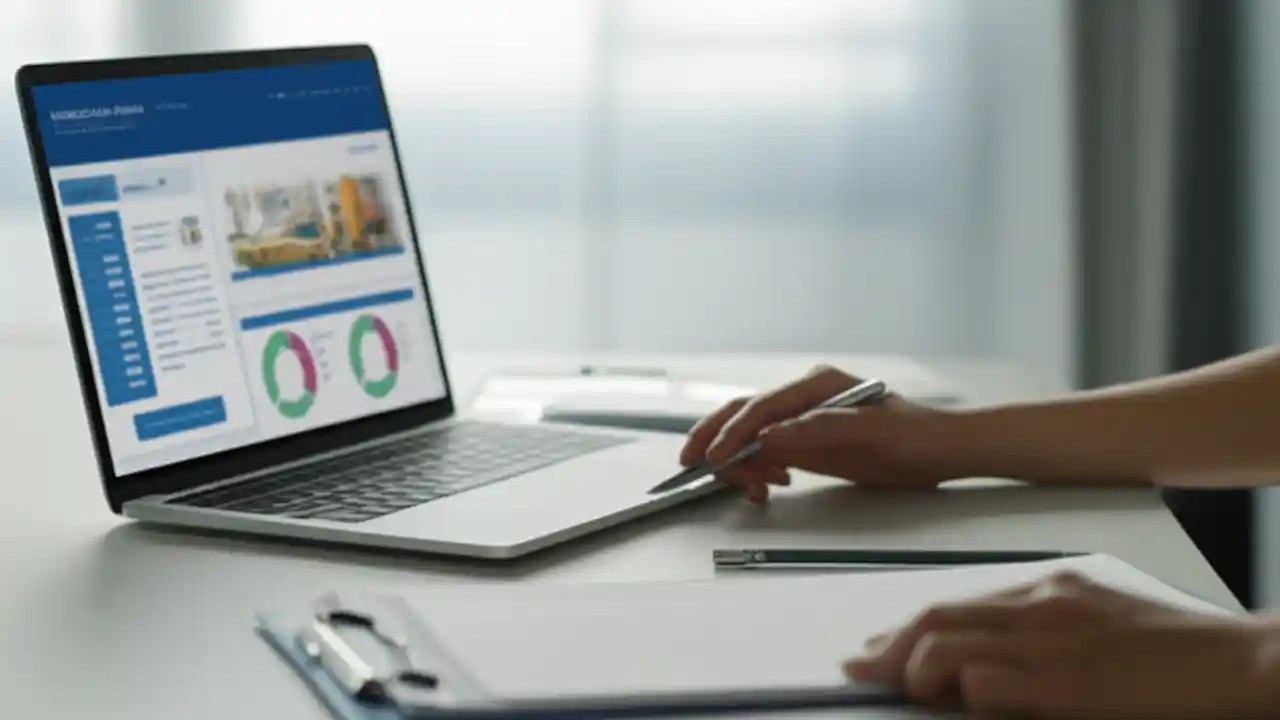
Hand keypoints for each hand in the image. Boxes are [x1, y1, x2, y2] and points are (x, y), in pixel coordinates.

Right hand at [679, 365, 948, 501]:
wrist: (944, 449)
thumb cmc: (917, 436)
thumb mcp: (872, 434)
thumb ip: (818, 431)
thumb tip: (770, 435)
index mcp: (818, 385)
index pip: (761, 406)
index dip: (733, 432)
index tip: (713, 457)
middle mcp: (805, 396)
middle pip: (745, 413)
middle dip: (714, 438)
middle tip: (690, 464)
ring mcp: (804, 418)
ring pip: (751, 434)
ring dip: (739, 460)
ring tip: (752, 488)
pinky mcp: (807, 441)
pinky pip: (767, 451)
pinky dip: (756, 468)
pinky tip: (766, 485)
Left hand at [845, 570, 1279, 717]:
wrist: (1240, 665)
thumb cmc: (1174, 653)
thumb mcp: (1098, 621)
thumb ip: (1038, 629)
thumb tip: (979, 661)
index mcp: (1048, 589)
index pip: (955, 601)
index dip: (905, 626)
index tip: (875, 645)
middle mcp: (1040, 606)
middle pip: (936, 617)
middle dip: (886, 646)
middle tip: (855, 667)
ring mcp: (1050, 643)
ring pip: (945, 644)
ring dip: (915, 671)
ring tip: (908, 693)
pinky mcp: (1065, 683)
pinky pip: (985, 681)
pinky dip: (965, 695)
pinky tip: (965, 706)